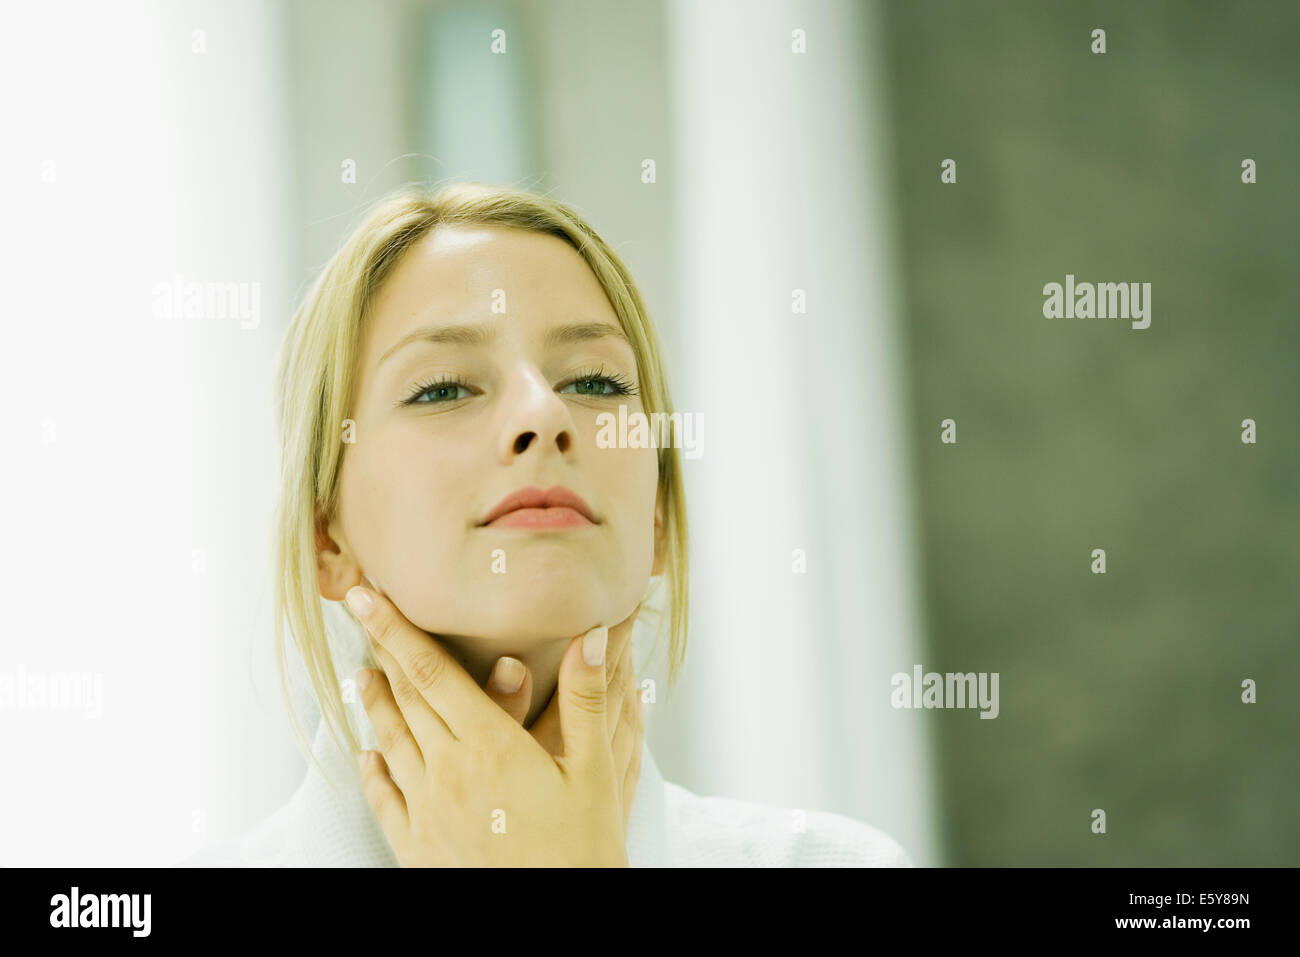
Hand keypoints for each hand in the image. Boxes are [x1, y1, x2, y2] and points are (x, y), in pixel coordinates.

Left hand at [348, 586, 632, 866]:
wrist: (557, 925)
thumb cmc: (583, 851)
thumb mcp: (596, 771)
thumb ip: (587, 699)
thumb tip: (590, 635)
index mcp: (491, 746)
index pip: (432, 672)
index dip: (396, 630)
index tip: (366, 596)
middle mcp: (449, 773)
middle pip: (406, 699)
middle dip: (382, 653)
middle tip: (360, 617)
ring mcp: (429, 813)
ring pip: (390, 744)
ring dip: (374, 705)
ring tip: (361, 677)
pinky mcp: (420, 849)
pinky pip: (385, 801)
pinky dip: (372, 771)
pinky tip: (367, 757)